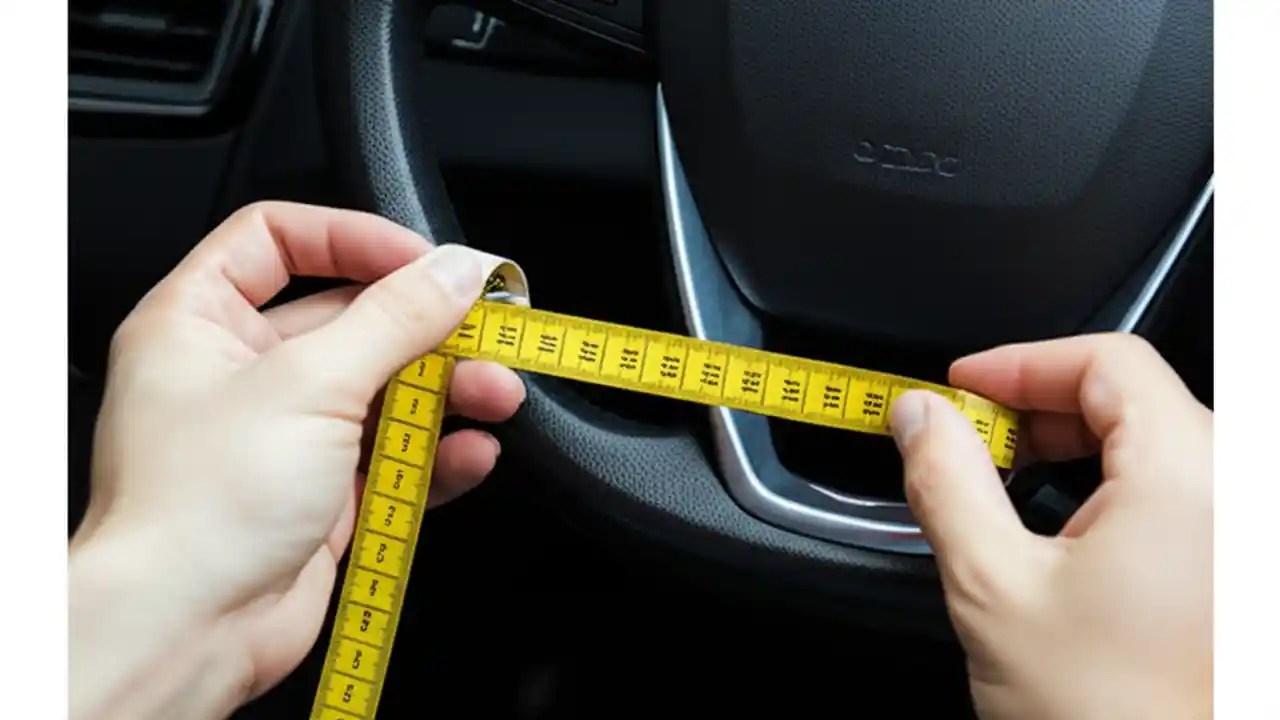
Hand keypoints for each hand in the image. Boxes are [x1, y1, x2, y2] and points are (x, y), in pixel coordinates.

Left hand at [68, 202, 525, 718]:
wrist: (186, 632)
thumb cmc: (196, 509)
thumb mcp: (310, 384)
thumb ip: (396, 319)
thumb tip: (454, 271)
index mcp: (198, 322)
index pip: (278, 240)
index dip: (352, 240)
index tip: (422, 259)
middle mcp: (240, 374)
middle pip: (350, 318)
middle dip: (426, 326)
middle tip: (486, 327)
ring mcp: (285, 437)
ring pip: (383, 391)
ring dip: (446, 390)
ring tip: (495, 393)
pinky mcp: (323, 495)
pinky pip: (395, 458)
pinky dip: (438, 454)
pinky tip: (471, 452)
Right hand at [890, 334, 1211, 719]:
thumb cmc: (1112, 716)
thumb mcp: (994, 588)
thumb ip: (947, 482)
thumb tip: (922, 418)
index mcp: (1193, 474)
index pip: (1105, 359)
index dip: (1018, 362)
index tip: (961, 387)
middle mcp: (1240, 491)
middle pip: (1131, 394)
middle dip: (1037, 404)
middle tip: (968, 437)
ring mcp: (1246, 529)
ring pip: (1155, 439)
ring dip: (1072, 444)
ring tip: (1007, 484)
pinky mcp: (1237, 566)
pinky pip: (1179, 486)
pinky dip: (1113, 483)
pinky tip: (1064, 525)